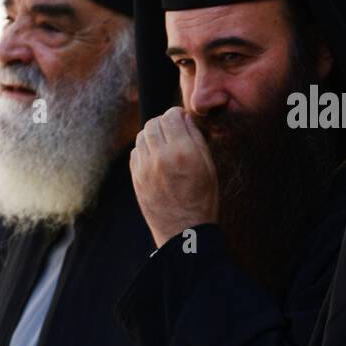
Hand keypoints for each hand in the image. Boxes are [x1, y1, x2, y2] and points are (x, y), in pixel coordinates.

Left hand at [129, 106, 218, 247]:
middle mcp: (161, 157)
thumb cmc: (203, 199)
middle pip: (153, 123)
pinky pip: (135, 152)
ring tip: (165, 145)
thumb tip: (185, 119)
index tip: (182, 120)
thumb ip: (197, 139)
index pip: (171, 116)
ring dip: (153, 135)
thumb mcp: (209, 167)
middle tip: (174, 131)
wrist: (183, 231)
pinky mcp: (136, 178)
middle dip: (164, 123)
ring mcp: (145, 168)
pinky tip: (156, 159)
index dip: (177, 114)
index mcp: (183, 152)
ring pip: (142, 136)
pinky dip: (145, 150)